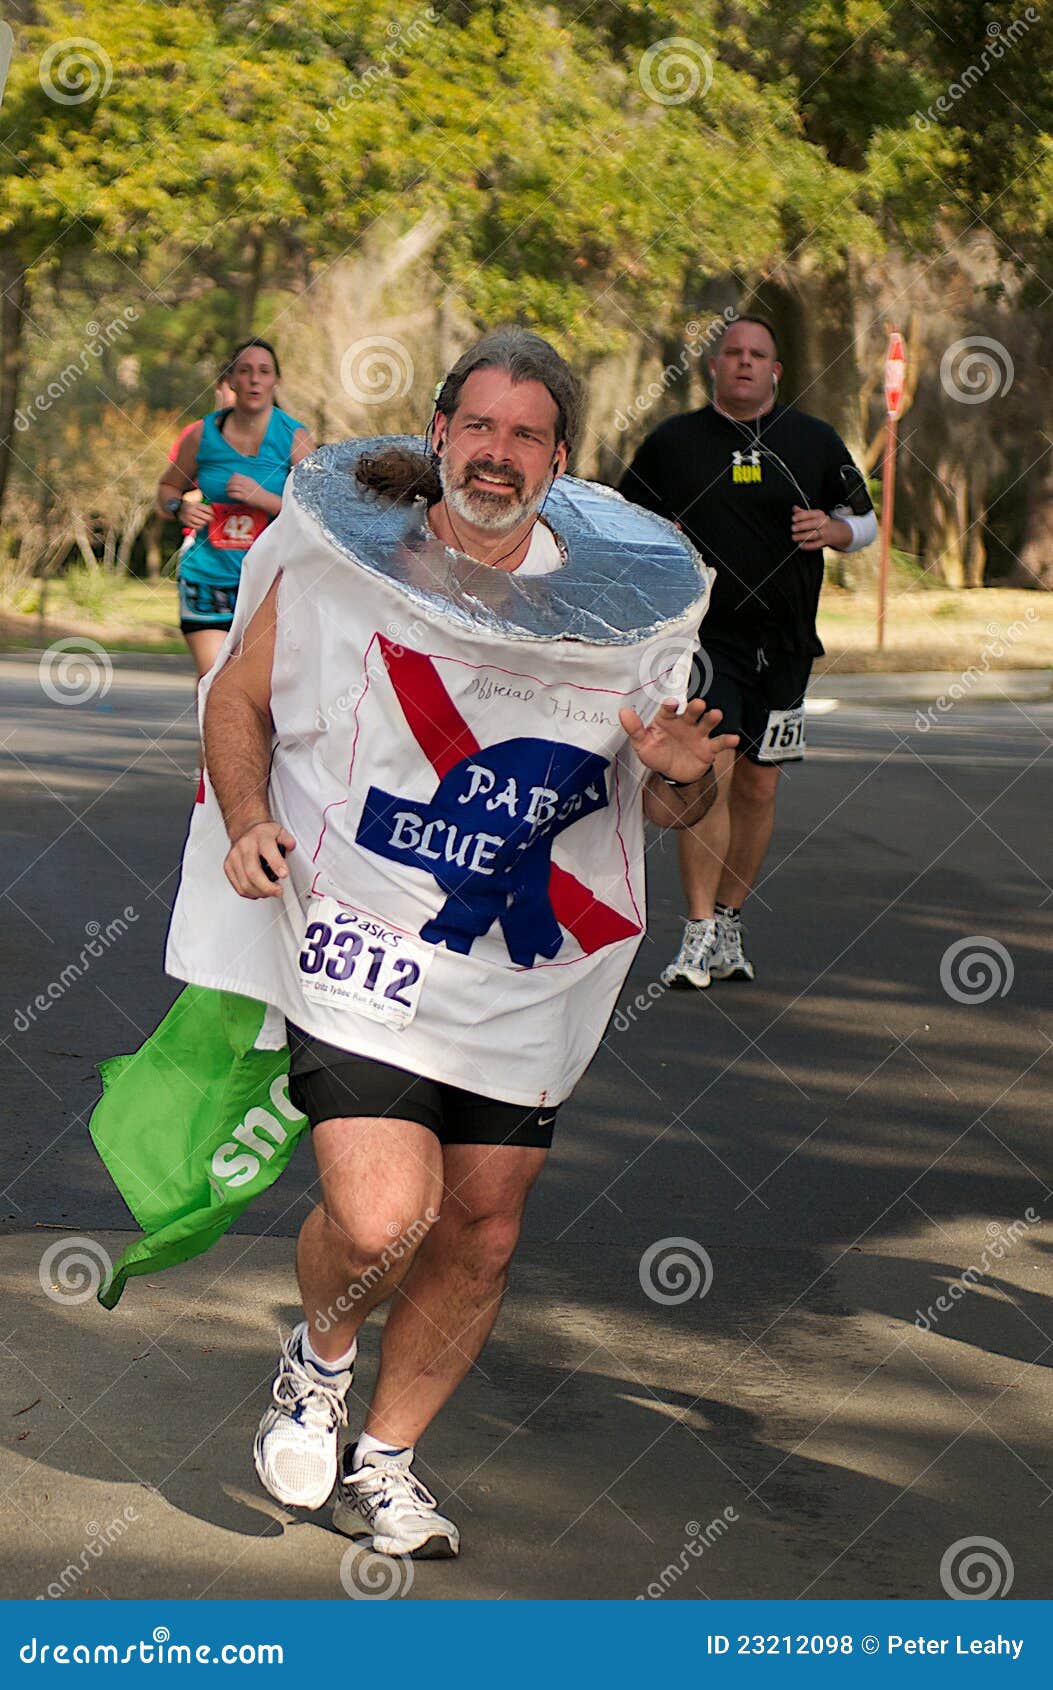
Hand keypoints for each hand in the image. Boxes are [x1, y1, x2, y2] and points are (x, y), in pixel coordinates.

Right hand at [182, 501, 212, 529]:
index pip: (207, 509)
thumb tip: (213, 511)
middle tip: (212, 519)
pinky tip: (201, 525)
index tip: (214, 514)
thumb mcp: (196, 502)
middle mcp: (191, 510)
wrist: (178, 508)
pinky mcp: (186, 523)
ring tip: (205, 521)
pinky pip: (196, 527)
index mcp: (195, 504)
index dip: (212, 513)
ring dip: (205, 523)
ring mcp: (188, 517)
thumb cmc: (189, 505)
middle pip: (206, 517)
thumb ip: (203, 506)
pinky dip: (200, 527)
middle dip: (210, 519)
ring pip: (201, 523)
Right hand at [223, 821, 296, 899]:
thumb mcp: (279, 831)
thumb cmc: (263, 834)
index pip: (268, 851)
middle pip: (253, 872)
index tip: (284, 874)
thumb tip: (291, 847)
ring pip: (245, 883)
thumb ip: (288, 840)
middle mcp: (244, 847)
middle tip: (278, 891)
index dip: (276, 864)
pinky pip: (238, 887)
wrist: (245, 830)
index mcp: (260, 837)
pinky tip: (258, 891)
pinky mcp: (228, 867)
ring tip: (269, 892)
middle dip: (267, 887)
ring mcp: (234, 857)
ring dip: (260, 893)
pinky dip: (250, 894)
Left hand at [226, 473, 263, 504]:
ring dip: (228, 489)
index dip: (231, 478)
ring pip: (232, 487)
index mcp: (247, 479)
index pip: (236, 475)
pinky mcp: (244, 497)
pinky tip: (229, 495)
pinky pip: (234, 494)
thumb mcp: (252, 481)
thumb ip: (244, 478)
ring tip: (227, 490)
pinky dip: (230, 494)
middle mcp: (245, 484)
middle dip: (228, 484)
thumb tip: (234, 473)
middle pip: (233, 481)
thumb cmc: (258, 491)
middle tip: (226, 486)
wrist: (264, 499)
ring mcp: (245, 490)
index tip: (229, 481)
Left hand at [618, 697, 738, 783]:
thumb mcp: (643, 744)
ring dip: (712, 718)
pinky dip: (727, 740)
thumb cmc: (658, 754)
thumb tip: (623, 712)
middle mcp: (685, 723)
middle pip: (692, 712)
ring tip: (716, 715)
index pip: (669, 709)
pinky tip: (734, 739)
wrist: (673, 773)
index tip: (672, 703)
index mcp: (668, 720)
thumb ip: (635, 729)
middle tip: (699, 704)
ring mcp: (698, 734)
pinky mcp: (708, 748)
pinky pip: (719, 743)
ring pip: (707, 723)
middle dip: (695, 708)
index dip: (670, 706)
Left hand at [790, 506, 831, 550]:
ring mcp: (824, 533)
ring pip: (814, 535)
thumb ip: (803, 512)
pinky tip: (800, 544)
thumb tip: (794, 508)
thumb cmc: (821, 522)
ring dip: (803, 536)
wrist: (837, 531)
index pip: (811, 514)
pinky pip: (815, 545)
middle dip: (802, 526)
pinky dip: (807, 546)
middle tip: (793, 528)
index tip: (793, 518)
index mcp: (819, 515)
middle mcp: (823, 523)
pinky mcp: (823, 542)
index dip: (801, 516)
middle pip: (813, 524)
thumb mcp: (814, 515)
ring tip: (794, 537)